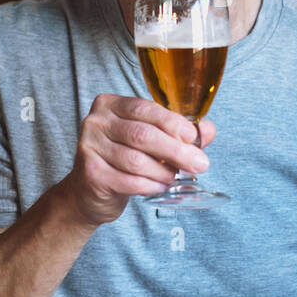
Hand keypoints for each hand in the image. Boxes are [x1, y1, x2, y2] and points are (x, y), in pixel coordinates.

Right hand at [60, 93, 215, 226]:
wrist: (88, 192)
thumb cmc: (121, 160)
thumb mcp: (149, 141)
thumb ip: (177, 133)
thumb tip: (208, 129)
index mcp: (110, 104)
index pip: (145, 109)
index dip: (173, 123)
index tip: (194, 137)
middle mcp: (96, 122)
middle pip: (142, 135)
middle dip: (175, 150)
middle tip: (199, 164)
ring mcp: (90, 147)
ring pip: (136, 160)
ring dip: (163, 172)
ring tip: (176, 178)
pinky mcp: (90, 173)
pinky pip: (129, 181)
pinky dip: (150, 186)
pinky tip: (160, 188)